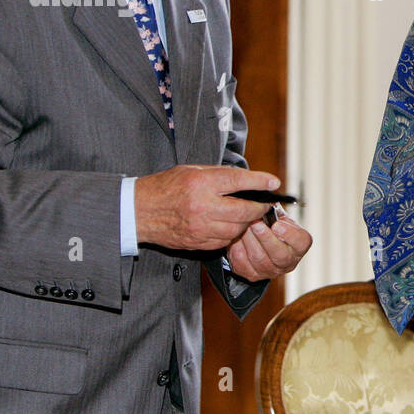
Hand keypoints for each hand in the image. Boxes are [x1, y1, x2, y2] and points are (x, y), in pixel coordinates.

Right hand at [135, 165, 281, 251]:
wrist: (139, 211)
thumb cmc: (166, 187)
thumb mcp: (191, 170)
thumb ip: (219, 175)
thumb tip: (248, 180)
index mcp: (201, 182)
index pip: (239, 180)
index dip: (260, 181)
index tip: (273, 182)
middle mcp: (202, 205)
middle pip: (244, 210)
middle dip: (259, 208)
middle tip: (263, 204)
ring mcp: (200, 227)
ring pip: (237, 228)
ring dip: (246, 222)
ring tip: (246, 214)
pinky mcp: (197, 242)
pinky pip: (224, 240)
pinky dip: (231, 233)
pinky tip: (229, 225)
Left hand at [226, 205, 312, 280]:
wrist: (258, 242)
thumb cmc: (270, 226)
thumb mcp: (278, 217)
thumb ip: (276, 212)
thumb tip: (266, 201)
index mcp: (299, 246)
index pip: (301, 242)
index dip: (290, 235)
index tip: (277, 225)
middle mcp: (288, 262)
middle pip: (280, 254)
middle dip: (266, 238)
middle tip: (255, 223)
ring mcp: (270, 271)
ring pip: (260, 260)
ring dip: (249, 242)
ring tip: (242, 227)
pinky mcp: (252, 275)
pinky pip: (243, 264)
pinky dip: (238, 250)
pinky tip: (235, 238)